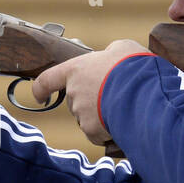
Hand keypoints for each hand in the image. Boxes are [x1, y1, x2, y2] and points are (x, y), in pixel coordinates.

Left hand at [31, 39, 149, 144]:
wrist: (143, 90)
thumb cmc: (132, 65)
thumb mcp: (121, 48)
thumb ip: (109, 53)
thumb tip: (111, 56)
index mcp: (76, 70)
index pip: (47, 80)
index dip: (41, 89)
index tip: (40, 97)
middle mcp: (74, 93)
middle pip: (76, 101)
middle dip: (91, 101)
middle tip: (113, 95)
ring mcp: (81, 113)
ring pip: (88, 118)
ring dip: (100, 115)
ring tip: (123, 107)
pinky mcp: (92, 130)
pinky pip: (97, 134)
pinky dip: (107, 132)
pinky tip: (121, 122)